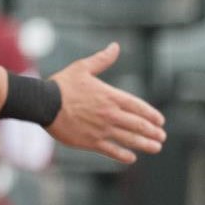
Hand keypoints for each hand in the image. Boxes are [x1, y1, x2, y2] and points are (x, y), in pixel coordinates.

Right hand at [47, 43, 166, 163]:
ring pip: (130, 139)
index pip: (138, 107)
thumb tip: (115, 46)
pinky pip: (112, 151)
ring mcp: (102, 129)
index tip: (160, 121)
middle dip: (153, 131)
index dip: (152, 115)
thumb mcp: (83, 68)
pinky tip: (131, 158)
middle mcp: (110, 114)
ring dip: (146, 144)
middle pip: (138, 125)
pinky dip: (123, 155)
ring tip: (156, 147)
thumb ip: (102, 59)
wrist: (42, 103)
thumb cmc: (62, 85)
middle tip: (162, 136)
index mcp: (111, 96)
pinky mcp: (91, 142)